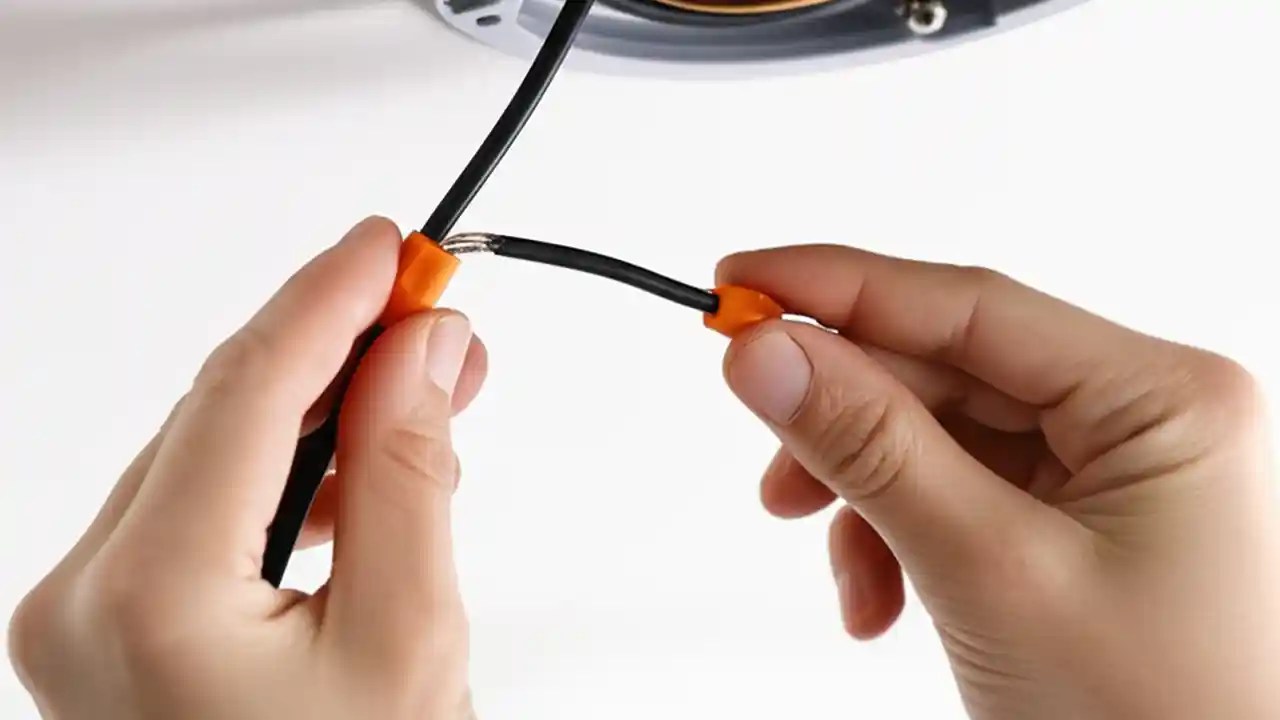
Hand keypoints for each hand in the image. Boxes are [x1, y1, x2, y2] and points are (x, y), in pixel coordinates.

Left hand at [8, 217, 487, 719]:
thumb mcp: (411, 637)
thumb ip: (406, 473)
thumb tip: (420, 350)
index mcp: (145, 600)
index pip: (247, 390)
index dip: (332, 297)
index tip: (398, 246)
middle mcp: (83, 598)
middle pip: (223, 410)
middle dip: (341, 347)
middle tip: (440, 315)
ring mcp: (84, 615)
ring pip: (211, 450)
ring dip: (320, 405)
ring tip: (426, 386)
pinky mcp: (111, 624)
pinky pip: (199, 503)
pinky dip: (284, 467)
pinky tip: (357, 462)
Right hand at [719, 245, 1279, 719]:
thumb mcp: (991, 573)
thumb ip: (871, 449)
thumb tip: (765, 355)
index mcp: (1162, 397)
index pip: (967, 305)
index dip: (837, 288)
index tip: (736, 288)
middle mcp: (1142, 416)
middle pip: (947, 373)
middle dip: (849, 430)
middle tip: (771, 473)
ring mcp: (1113, 471)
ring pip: (942, 438)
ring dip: (869, 499)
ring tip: (847, 582)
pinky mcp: (1078, 522)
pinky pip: (960, 492)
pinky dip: (901, 536)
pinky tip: (884, 601)